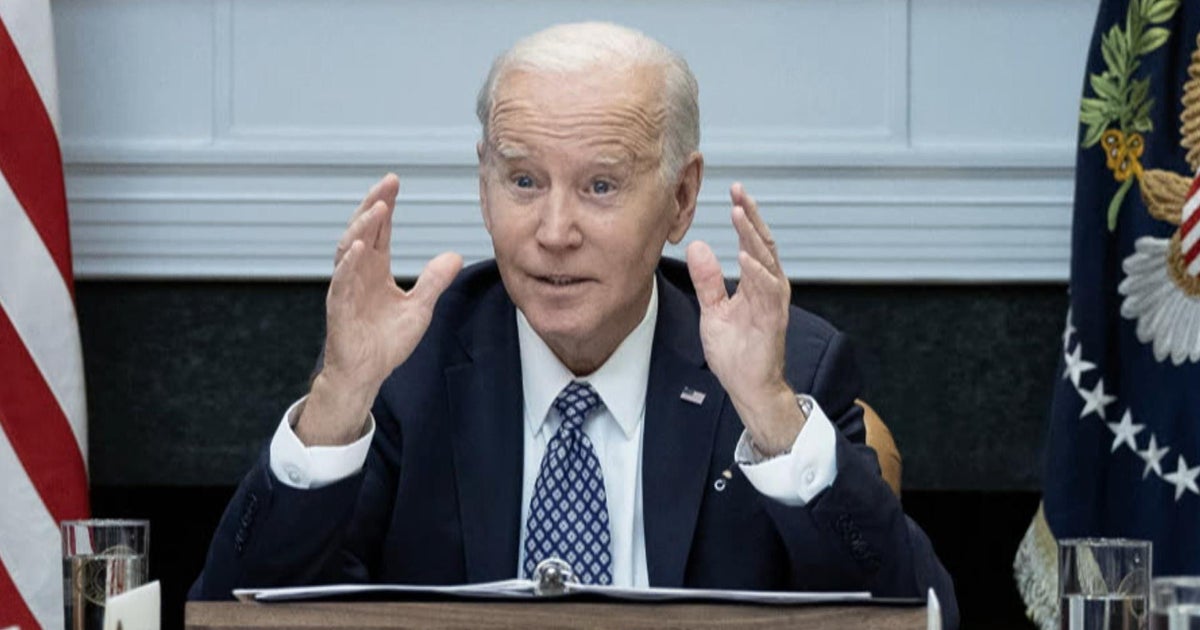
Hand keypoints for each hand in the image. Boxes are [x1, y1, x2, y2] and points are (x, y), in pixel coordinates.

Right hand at [296, 174, 462, 444]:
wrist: (367, 374)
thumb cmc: (386, 342)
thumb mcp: (420, 308)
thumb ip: (434, 281)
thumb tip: (454, 255)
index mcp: (375, 269)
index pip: (380, 230)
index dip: (385, 205)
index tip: (395, 181)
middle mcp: (358, 272)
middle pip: (363, 231)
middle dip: (374, 205)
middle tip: (387, 183)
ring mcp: (346, 288)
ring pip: (349, 249)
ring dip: (363, 228)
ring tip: (379, 208)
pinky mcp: (340, 308)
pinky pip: (342, 281)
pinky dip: (349, 264)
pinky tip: (359, 247)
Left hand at [686, 183, 802, 454]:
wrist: (747, 385)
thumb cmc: (737, 351)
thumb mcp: (713, 309)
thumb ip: (708, 279)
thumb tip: (699, 247)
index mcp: (757, 283)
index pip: (752, 242)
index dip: (745, 217)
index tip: (734, 193)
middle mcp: (769, 287)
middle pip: (763, 243)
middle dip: (752, 216)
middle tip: (739, 191)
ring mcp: (773, 303)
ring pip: (767, 261)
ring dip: (753, 237)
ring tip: (739, 214)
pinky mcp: (772, 321)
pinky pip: (768, 292)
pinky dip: (758, 274)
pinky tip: (746, 257)